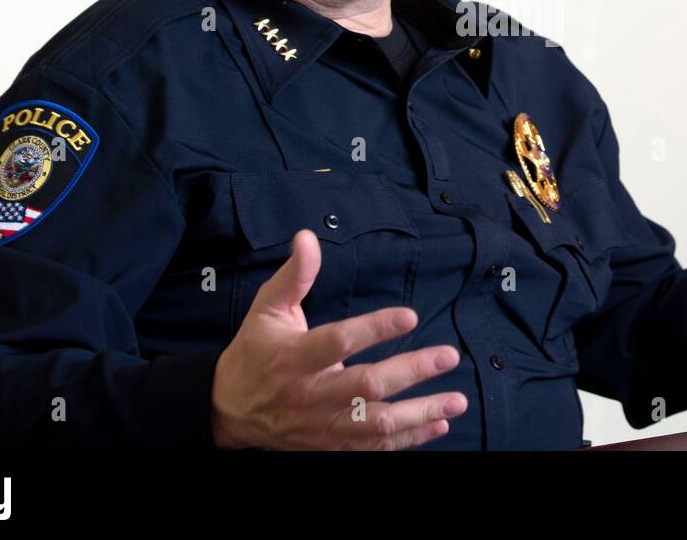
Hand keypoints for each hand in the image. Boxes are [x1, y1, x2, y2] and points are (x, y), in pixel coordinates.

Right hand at [210, 228, 467, 449]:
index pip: (338, 342)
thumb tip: (307, 237)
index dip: (374, 329)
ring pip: (375, 424)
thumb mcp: (267, 308)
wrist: (228, 410)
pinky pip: (373, 449)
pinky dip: (408, 440)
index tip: (411, 315)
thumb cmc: (255, 352)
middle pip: (365, 387)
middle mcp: (310, 395)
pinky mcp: (329, 446)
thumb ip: (294, 275)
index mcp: (294, 358)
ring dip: (420, 414)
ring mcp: (321, 425)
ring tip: (457, 401)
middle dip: (411, 372)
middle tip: (448, 356)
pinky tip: (438, 425)